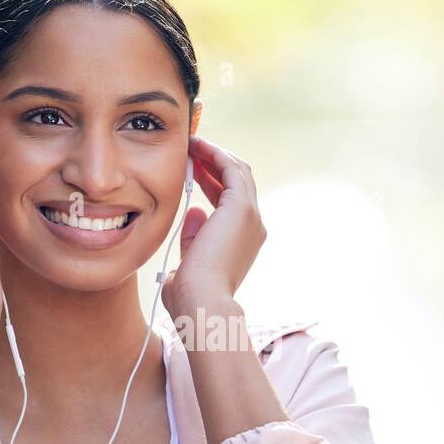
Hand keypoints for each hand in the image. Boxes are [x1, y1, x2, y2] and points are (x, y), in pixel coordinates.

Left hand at [160, 134, 266, 317]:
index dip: (211, 181)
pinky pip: (231, 169)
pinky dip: (216, 154)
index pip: (230, 201)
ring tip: (193, 142)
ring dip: (215, 154)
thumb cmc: (190, 293)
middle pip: (238, 181)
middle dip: (215, 162)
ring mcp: (251, 216)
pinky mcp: (241, 208)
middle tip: (192, 149)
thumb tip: (195, 211)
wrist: (201, 301)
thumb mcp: (190, 260)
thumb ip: (193, 236)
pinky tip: (197, 146)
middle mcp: (254, 226)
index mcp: (243, 241)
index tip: (191, 169)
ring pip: (238, 171)